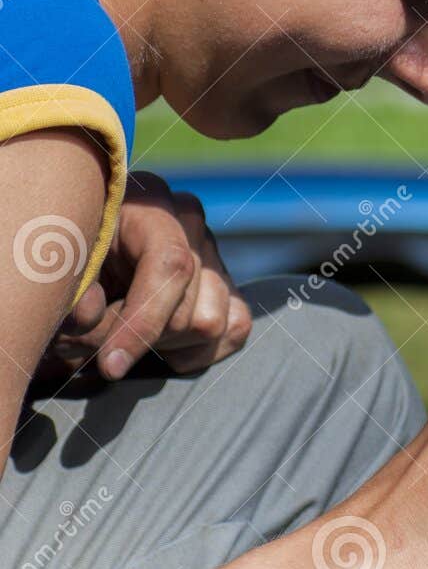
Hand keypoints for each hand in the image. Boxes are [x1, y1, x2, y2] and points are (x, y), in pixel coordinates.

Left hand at [49, 171, 249, 380]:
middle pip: (185, 308)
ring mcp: (214, 254)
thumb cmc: (60, 262)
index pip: (171, 265)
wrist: (73, 262)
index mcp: (148, 203)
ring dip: (163, 345)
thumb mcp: (52, 271)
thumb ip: (68, 292)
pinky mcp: (228, 285)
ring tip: (123, 335)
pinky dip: (196, 351)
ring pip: (211, 324)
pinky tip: (158, 345)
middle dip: (139, 339)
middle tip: (92, 341)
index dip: (143, 322)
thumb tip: (89, 313)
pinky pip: (234, 330)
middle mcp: (191, 223)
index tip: (111, 365)